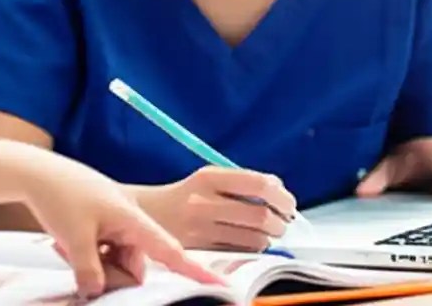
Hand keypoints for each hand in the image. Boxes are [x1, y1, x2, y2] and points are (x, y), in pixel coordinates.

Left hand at [19, 152, 223, 297]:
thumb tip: (97, 294)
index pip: (171, 252)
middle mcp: (132, 227)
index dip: (196, 271)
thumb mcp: (72, 237)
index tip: (222, 284)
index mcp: (134, 220)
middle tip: (74, 252)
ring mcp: (120, 233)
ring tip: (69, 242)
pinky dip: (88, 258)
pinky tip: (68, 243)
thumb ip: (89, 272)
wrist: (40, 174)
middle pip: (134, 273)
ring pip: (118, 271)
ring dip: (93, 265)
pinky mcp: (108, 236)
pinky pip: (105, 263)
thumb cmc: (61, 194)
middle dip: (108, 274)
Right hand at [135, 166, 296, 251]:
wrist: (143, 214)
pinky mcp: (199, 249)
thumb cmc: (182, 196)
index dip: (282, 196)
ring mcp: (201, 228)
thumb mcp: (206, 179)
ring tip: (264, 234)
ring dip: (267, 238)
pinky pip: (239, 253)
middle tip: (281, 223)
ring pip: (254, 238)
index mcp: (208, 177)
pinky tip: (247, 243)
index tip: (288, 204)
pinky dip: (251, 249)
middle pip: (261, 215)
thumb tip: (280, 191)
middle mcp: (204, 201)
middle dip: (280, 223)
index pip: (259, 184)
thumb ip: (241, 182)